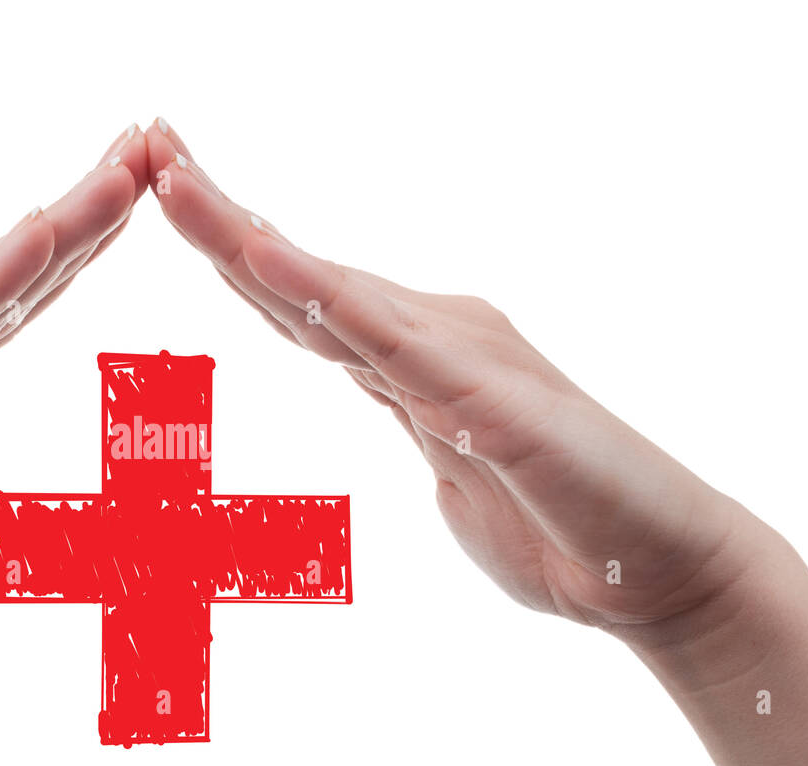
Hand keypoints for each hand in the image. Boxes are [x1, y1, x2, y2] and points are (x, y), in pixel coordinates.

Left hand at [144, 119, 774, 654]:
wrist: (659, 577)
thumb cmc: (560, 533)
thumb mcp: (458, 481)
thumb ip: (425, 438)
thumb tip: (409, 422)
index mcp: (410, 362)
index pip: (299, 301)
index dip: (229, 249)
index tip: (164, 196)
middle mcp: (427, 340)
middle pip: (299, 276)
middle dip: (216, 214)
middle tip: (149, 145)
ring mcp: (456, 360)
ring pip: (329, 289)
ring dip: (245, 234)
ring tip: (174, 177)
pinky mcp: (485, 400)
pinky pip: (388, 343)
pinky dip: (322, 297)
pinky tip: (262, 256)